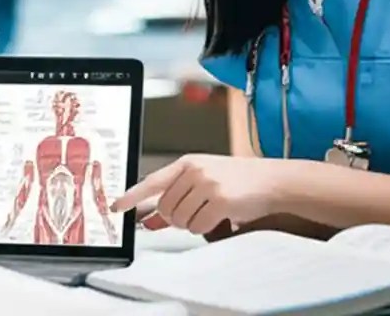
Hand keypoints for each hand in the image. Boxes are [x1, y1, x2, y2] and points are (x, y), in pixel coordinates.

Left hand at [112, 154, 289, 235]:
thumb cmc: (238, 181)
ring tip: (210, 211)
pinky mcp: (221, 200)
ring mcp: (208, 184)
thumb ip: (176, 200)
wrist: (272, 181)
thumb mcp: (204, 182)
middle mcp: (195, 171)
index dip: (132, 196)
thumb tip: (150, 221)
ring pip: (181, 219)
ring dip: (192, 223)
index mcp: (187, 163)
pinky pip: (198, 226)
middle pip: (166, 208)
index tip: (117, 207)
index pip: (152, 181)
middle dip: (176, 218)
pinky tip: (220, 216)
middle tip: (194, 212)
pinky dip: (206, 227)